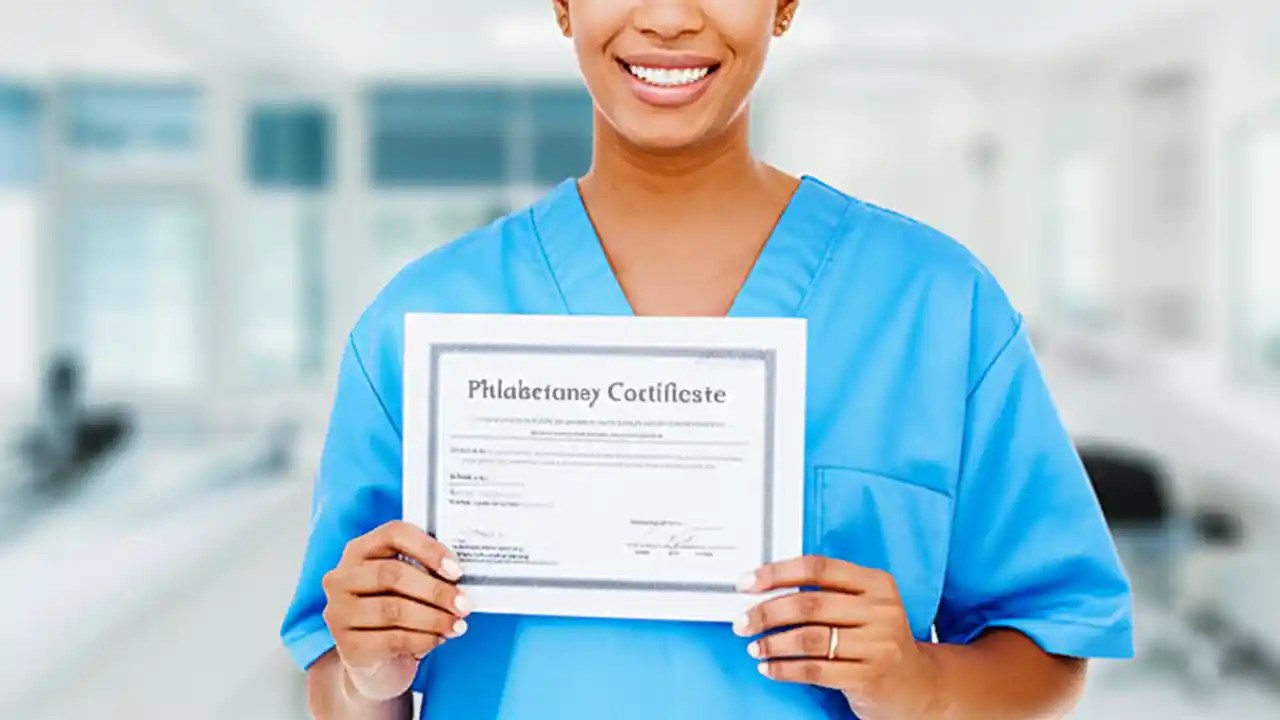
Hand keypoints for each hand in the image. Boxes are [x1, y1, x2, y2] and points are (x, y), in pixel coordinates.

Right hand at [322, 521, 470, 701]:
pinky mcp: (348, 645)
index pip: (393, 534)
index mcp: (360, 550)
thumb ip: (426, 572)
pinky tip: (439, 639)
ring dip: (433, 618)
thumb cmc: (394, 612)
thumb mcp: (407, 586)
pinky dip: (423, 639)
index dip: (428, 549)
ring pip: (393, 609)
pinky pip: (392, 640)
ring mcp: (340, 612)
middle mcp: (342, 578)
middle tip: (464, 604)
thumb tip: (460, 579)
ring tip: (457, 625)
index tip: (456, 570)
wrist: (374, 661)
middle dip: (435, 590)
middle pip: (392, 574)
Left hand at [735, 556, 940, 718]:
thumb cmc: (879, 640)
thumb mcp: (867, 607)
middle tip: (743, 620)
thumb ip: (827, 593)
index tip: (748, 582)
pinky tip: (769, 668)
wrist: (919, 685)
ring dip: (773, 643)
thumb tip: (766, 590)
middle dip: (767, 612)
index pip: (818, 568)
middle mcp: (881, 610)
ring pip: (810, 638)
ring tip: (754, 647)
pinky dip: (785, 669)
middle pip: (810, 603)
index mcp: (877, 583)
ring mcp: (878, 645)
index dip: (777, 573)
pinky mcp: (870, 677)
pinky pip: (816, 670)